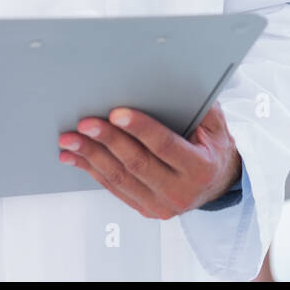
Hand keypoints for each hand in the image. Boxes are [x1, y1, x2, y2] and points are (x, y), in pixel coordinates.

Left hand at [58, 103, 240, 218]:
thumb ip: (198, 105)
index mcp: (200, 168)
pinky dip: (92, 170)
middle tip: (86, 124)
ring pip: (119, 178)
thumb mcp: (215, 124)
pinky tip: (76, 158)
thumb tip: (171, 81)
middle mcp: (180, 191)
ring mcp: (161, 205)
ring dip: (91, 157)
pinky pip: (114, 188)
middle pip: (137, 163)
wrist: (218, 182)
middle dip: (108, 140)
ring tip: (71, 140)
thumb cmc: (213, 147)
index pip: (165, 146)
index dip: (140, 128)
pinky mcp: (145, 208)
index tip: (117, 113)